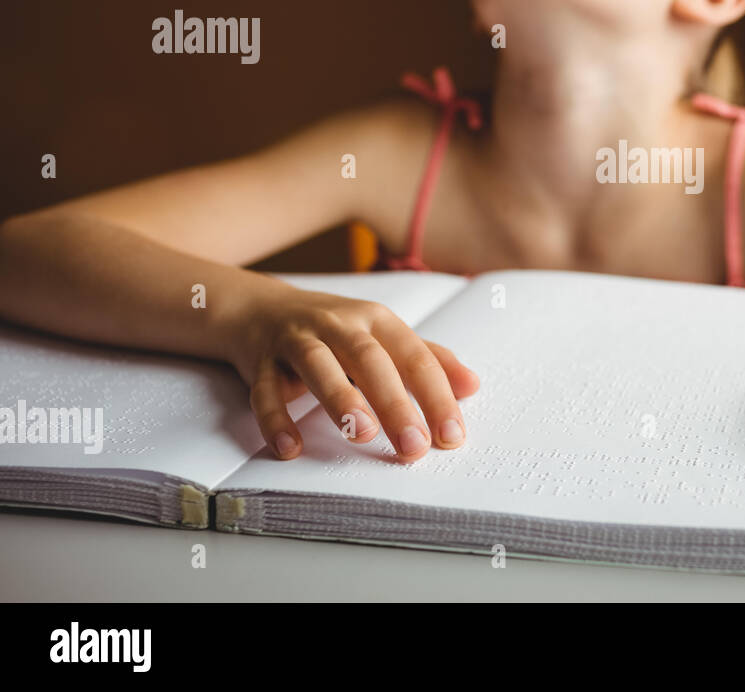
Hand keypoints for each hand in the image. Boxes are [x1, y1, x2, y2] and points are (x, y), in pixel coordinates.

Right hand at [224, 287, 478, 461]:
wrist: (260, 308)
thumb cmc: (336, 331)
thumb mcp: (383, 338)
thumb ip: (426, 360)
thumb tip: (472, 385)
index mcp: (378, 321)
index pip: (416, 357)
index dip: (437, 396)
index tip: (452, 436)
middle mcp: (339, 324)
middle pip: (370, 359)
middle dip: (395, 403)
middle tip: (414, 446)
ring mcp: (297, 338)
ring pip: (318, 364)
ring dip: (341, 398)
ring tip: (361, 434)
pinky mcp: (260, 359)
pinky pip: (265, 388)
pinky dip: (275, 418)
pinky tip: (290, 447)